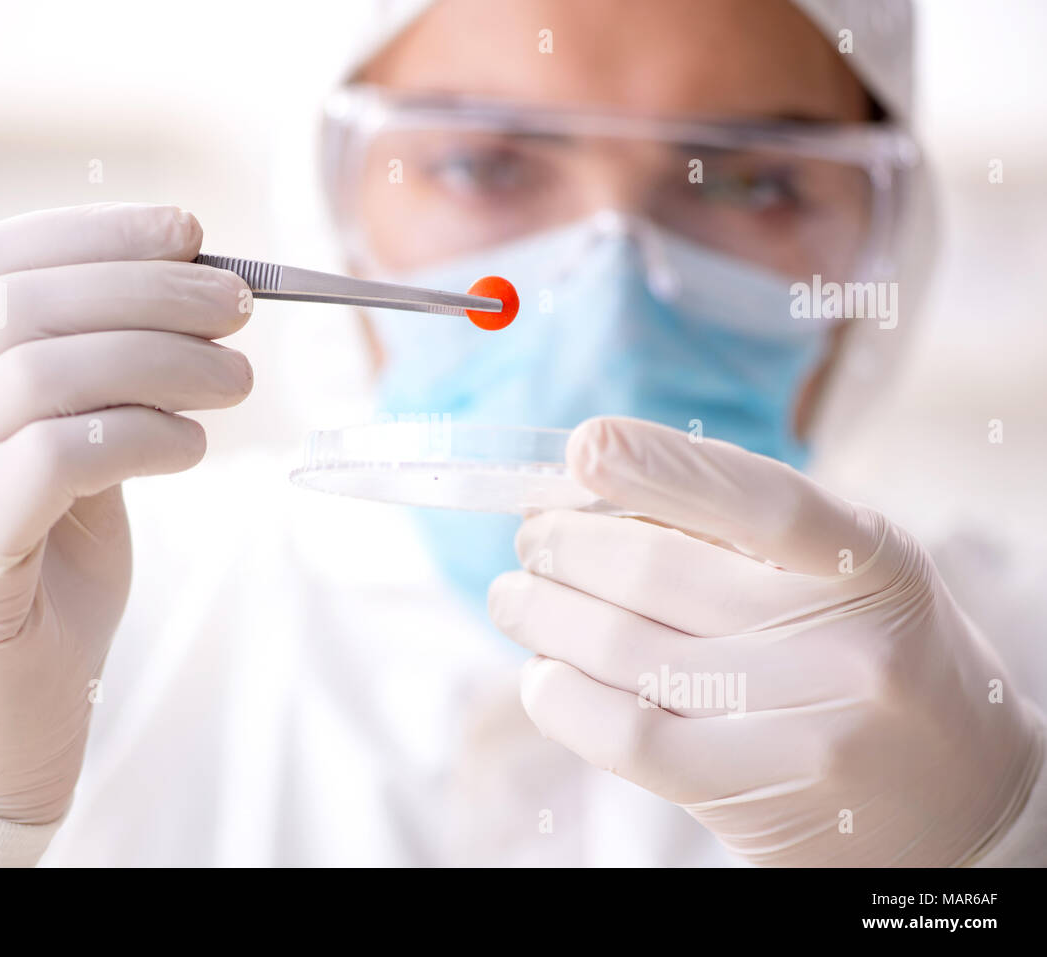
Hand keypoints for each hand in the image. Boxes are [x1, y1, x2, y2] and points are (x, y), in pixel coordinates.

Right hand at [0, 203, 252, 822]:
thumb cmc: (27, 592)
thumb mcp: (46, 458)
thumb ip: (80, 376)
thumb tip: (179, 282)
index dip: (92, 235)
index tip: (187, 232)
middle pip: (18, 305)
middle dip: (148, 291)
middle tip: (238, 305)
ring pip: (44, 368)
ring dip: (166, 360)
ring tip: (235, 377)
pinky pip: (64, 450)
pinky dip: (146, 433)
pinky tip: (190, 447)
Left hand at [489, 416, 1042, 864]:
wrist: (955, 798)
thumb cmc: (875, 655)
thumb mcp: (847, 571)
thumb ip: (739, 529)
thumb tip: (587, 490)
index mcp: (872, 564)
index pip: (759, 502)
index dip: (660, 467)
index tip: (584, 445)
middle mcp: (845, 645)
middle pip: (657, 572)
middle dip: (565, 545)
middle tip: (532, 538)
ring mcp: (798, 728)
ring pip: (620, 648)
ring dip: (541, 613)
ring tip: (516, 597)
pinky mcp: (746, 794)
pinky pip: (619, 731)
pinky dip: (558, 693)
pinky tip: (544, 672)